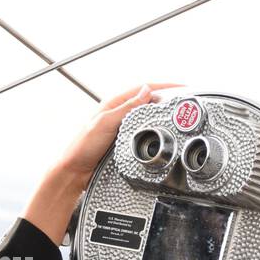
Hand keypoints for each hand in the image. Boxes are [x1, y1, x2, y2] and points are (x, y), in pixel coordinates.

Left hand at [56, 83, 184, 185]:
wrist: (74, 173)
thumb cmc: (82, 149)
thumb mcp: (105, 124)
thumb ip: (125, 108)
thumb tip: (146, 91)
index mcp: (113, 105)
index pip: (143, 88)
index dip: (164, 86)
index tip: (182, 87)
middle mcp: (118, 113)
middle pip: (148, 100)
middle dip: (167, 98)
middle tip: (184, 102)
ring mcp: (121, 127)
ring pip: (147, 115)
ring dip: (162, 113)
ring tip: (178, 115)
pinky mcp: (123, 141)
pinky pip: (144, 130)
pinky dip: (155, 128)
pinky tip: (162, 133)